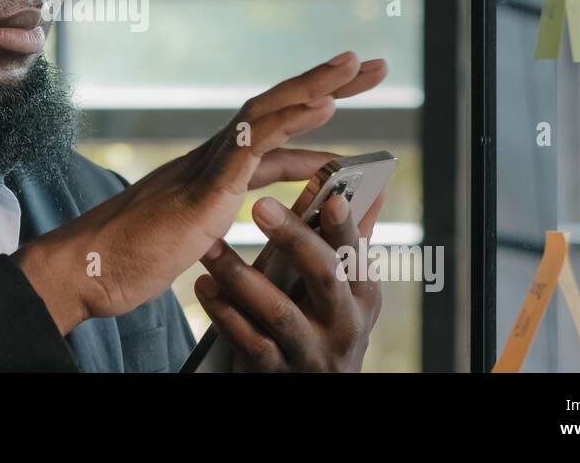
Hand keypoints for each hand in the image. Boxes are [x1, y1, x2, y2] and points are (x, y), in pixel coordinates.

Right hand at [14, 52, 387, 333]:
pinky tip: (323, 107)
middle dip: (326, 83)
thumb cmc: (130, 258)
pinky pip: (252, 144)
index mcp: (213, 170)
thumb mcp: (191, 235)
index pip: (272, 132)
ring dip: (315, 85)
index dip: (311, 115)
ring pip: (266, 111)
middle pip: (277, 107)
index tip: (348, 100)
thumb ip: (212, 216)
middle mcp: (212, 157)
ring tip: (356, 65)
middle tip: (372, 64)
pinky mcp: (203, 187)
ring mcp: (206, 167)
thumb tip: (228, 217)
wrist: (88, 270)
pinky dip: (290, 120)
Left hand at [194, 187, 386, 370]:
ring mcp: (311, 352)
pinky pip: (249, 342)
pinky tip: (204, 286)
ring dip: (241, 275)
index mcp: (362, 296)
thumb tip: (374, 191)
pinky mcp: (277, 372)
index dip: (345, 227)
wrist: (312, 388)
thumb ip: (348, 245)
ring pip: (279, 312)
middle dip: (294, 239)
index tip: (332, 198)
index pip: (356, 254)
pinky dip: (224, 313)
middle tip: (260, 206)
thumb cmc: (324, 327)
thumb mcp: (346, 293)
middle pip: (325, 277)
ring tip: (211, 247)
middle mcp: (344, 325)